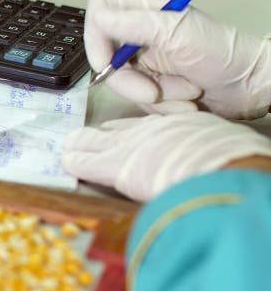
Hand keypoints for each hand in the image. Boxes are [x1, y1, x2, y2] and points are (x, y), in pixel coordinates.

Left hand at [62, 112, 270, 201]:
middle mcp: (147, 131)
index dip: (127, 131)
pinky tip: (65, 161)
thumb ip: (201, 149)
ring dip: (80, 147)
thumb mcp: (215, 146)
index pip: (143, 126)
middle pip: (115, 129)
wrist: (220, 165)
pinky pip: (85, 160)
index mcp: (174, 124)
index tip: (118, 134)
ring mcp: (128, 145)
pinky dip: (75, 161)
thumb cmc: (225, 159)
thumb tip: (208, 163)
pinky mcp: (114, 164)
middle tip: (84, 139)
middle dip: (100, 137)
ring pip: (93, 142)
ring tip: (68, 148)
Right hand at [85, 0, 270, 118]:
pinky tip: (185, 101)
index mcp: (143, 11)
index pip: (98, 14)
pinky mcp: (151, 85)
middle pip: (105, 58)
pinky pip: (138, 101)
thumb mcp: (177, 33)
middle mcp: (139, 35)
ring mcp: (144, 62)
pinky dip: (162, 107)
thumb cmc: (223, 53)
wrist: (250, 88)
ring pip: (122, 85)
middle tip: (154, 91)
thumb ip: (134, 24)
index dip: (95, 40)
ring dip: (155, 96)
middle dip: (131, 82)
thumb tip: (98, 17)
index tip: (109, 63)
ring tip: (186, 92)